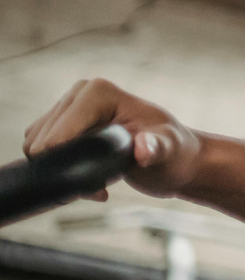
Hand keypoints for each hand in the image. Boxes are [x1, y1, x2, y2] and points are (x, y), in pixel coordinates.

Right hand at [22, 79, 203, 196]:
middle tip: (101, 186)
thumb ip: (156, 149)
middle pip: (41, 144)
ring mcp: (68, 108)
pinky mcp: (61, 125)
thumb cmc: (173, 152)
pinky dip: (58, 171)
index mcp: (98, 92)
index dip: (67, 166)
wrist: (173, 157)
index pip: (56, 136)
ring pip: (36, 150)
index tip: (98, 185)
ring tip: (98, 183)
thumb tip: (143, 148)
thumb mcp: (169, 151)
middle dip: (65, 171)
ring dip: (61, 173)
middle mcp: (78, 93)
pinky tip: (89, 179)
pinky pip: (41, 152)